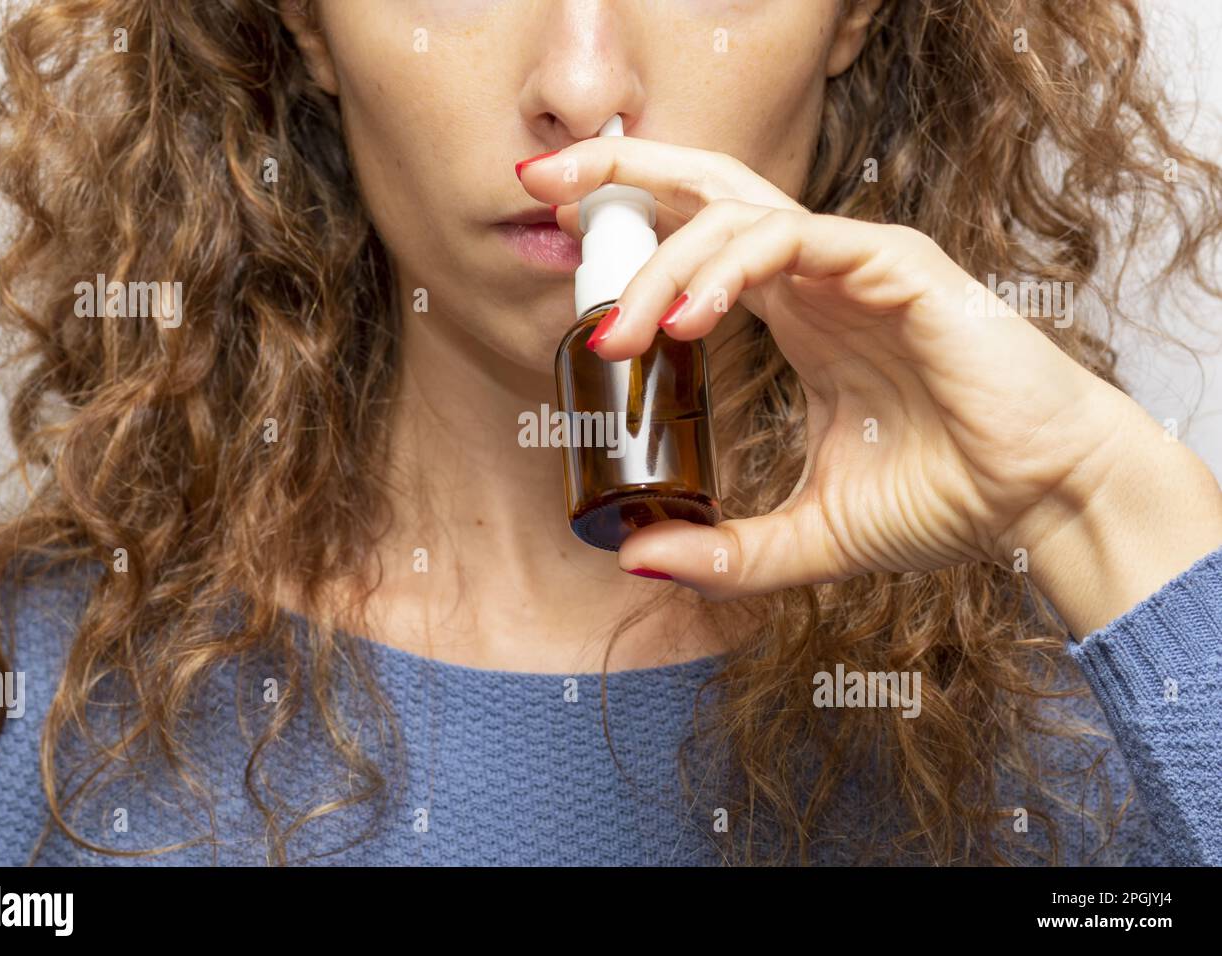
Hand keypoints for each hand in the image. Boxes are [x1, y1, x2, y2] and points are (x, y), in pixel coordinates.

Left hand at [516, 138, 1221, 636]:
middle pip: (705, 189)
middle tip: (544, 182)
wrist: (1039, 502)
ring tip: (618, 329)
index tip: (561, 252)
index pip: (696, 245)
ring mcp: (853, 264)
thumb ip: (725, 553)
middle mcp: (814, 276)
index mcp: (794, 314)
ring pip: (735, 213)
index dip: (629, 235)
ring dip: (663, 259)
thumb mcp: (808, 538)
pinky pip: (795, 240)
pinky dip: (732, 266)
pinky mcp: (895, 266)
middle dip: (621, 170)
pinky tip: (690, 321)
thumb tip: (635, 559)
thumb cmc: (942, 500)